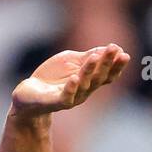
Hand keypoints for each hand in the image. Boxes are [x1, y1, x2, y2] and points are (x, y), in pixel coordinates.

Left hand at [11, 43, 129, 117]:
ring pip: (84, 84)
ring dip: (90, 70)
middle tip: (115, 50)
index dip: (116, 65)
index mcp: (90, 81)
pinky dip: (71, 88)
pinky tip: (75, 78)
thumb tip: (110, 49)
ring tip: (95, 57)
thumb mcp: (71, 62)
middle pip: (99, 78)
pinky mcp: (55, 102)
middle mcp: (84, 91)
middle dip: (108, 63)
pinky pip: (65, 97)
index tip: (123, 52)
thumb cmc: (52, 77)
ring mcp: (71, 98)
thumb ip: (88, 57)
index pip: (107, 74)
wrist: (28, 94)